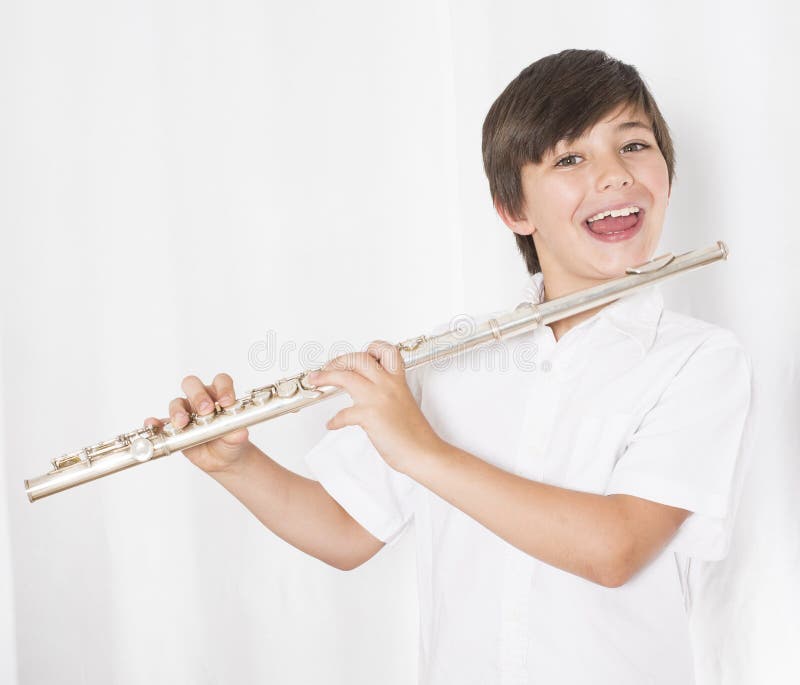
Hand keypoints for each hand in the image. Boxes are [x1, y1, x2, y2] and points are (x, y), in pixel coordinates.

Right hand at [143, 372, 250, 473]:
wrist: (223, 459)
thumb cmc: (231, 441)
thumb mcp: (237, 438)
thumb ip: (238, 433)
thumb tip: (240, 432)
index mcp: (219, 395)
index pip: (221, 381)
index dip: (223, 388)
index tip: (226, 402)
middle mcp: (201, 399)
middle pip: (193, 385)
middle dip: (198, 396)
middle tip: (205, 410)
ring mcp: (185, 412)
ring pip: (177, 402)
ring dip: (178, 411)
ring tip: (182, 423)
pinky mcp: (173, 428)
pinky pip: (161, 422)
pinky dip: (156, 422)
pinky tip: (154, 425)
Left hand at [307, 341, 443, 473]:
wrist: (422, 452)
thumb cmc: (414, 434)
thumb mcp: (403, 403)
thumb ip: (387, 394)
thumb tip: (366, 393)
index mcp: (398, 381)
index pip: (386, 351)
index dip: (371, 349)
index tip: (359, 356)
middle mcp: (387, 385)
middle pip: (358, 359)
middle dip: (338, 361)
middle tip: (328, 368)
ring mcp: (378, 399)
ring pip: (346, 376)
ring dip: (326, 377)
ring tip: (315, 380)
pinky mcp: (369, 415)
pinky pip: (343, 413)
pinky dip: (334, 420)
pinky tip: (332, 424)